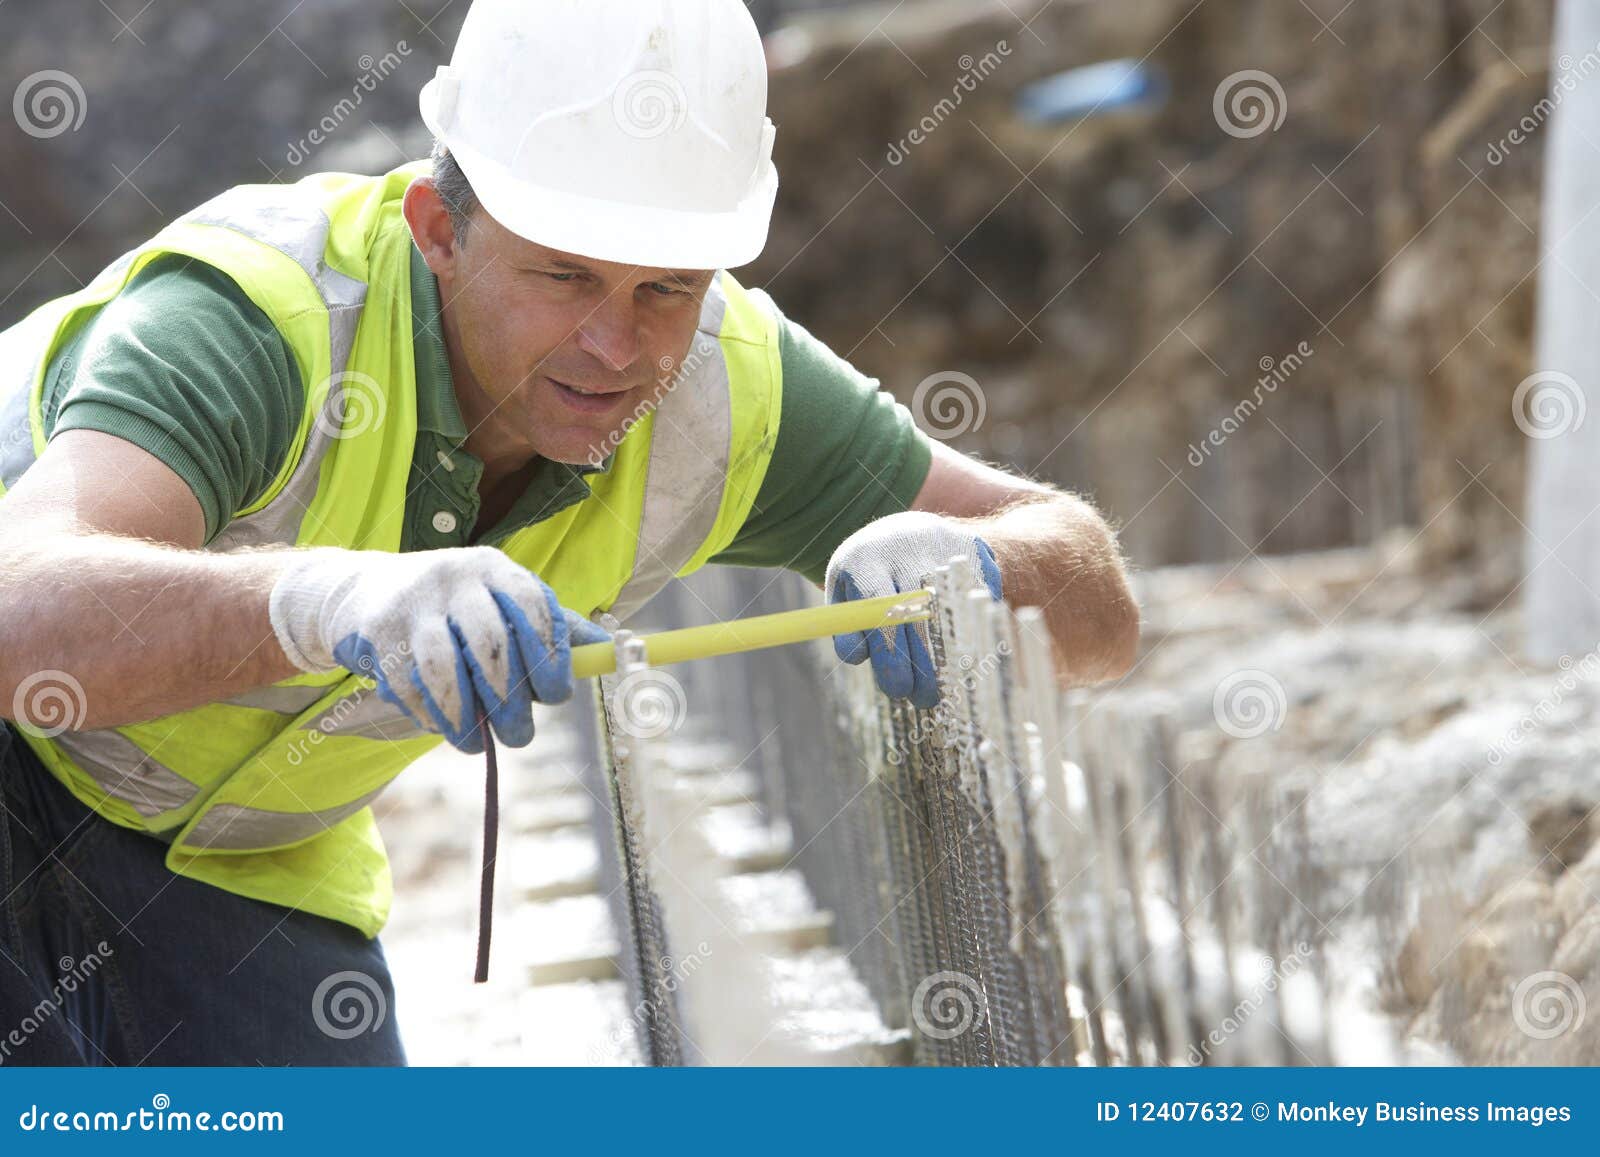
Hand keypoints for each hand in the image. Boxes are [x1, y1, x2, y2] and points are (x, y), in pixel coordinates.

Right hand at [268, 547, 609, 752]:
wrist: (367, 590)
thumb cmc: (457, 605)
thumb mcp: (503, 602)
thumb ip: (553, 627)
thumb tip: (606, 652)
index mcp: (495, 569)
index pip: (532, 611)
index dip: (548, 659)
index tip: (555, 697)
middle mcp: (454, 578)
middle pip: (490, 646)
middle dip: (509, 701)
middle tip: (520, 735)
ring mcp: (412, 605)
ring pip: (444, 672)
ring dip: (465, 719)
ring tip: (478, 744)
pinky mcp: (378, 634)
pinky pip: (408, 687)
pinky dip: (429, 716)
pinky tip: (442, 726)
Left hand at [824, 511, 1001, 708]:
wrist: (903, 529)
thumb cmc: (868, 573)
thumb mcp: (844, 593)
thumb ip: (846, 627)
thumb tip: (860, 657)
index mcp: (867, 561)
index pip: (880, 614)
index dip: (892, 655)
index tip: (897, 689)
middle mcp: (906, 550)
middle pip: (920, 617)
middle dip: (923, 666)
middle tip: (924, 700)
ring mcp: (943, 548)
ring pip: (954, 610)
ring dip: (952, 654)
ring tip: (947, 686)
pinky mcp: (973, 550)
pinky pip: (981, 597)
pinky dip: (977, 627)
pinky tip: (968, 650)